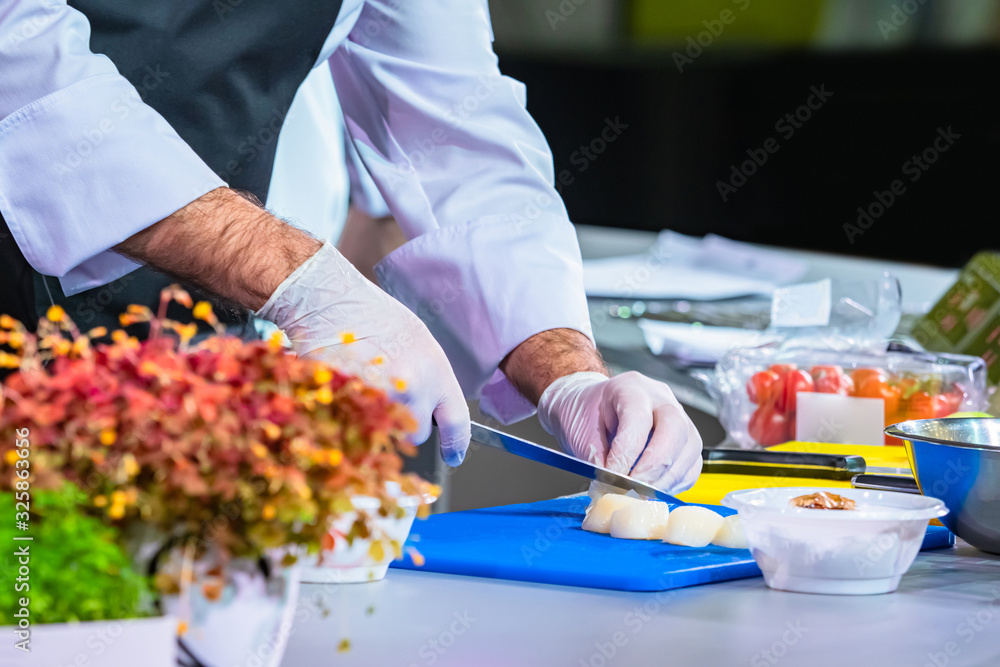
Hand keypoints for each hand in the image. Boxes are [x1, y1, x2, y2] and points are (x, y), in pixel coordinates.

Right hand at [257, 243, 470, 464]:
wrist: (330, 302)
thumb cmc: (371, 314)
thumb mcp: (418, 341)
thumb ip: (429, 378)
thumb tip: (431, 404)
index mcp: (436, 371)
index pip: (457, 423)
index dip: (456, 445)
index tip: (454, 456)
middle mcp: (414, 390)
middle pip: (417, 433)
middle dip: (406, 421)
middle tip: (388, 391)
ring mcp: (381, 400)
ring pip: (386, 432)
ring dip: (378, 419)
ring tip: (365, 385)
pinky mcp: (352, 407)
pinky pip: (359, 427)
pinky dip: (353, 415)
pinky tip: (348, 388)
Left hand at [537, 371, 702, 492]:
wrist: (590, 407)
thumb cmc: (585, 414)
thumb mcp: (580, 430)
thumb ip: (595, 457)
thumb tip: (610, 485)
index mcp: (631, 387)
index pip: (638, 419)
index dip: (627, 453)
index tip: (613, 477)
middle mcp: (660, 398)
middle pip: (674, 429)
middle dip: (654, 465)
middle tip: (633, 488)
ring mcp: (679, 416)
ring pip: (690, 448)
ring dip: (667, 478)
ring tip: (642, 494)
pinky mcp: (686, 439)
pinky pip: (692, 464)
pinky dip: (676, 482)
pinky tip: (655, 491)